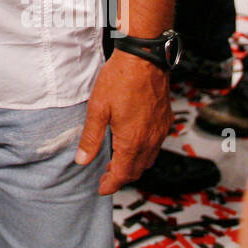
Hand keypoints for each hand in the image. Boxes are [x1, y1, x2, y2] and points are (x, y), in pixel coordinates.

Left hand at [77, 49, 170, 194]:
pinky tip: (132, 142)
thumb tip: (82, 160)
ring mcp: (160, 130)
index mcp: (132, 141)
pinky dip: (144, 151)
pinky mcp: (165, 120)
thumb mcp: (97, 109)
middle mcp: (150, 140)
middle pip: (137, 170)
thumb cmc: (119, 80)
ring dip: (133, 165)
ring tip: (117, 161)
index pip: (123, 174)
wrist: (144, 59)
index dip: (111, 184)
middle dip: (121, 177)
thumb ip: (91, 138)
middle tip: (105, 175)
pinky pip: (156, 144)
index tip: (101, 188)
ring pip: (149, 159)